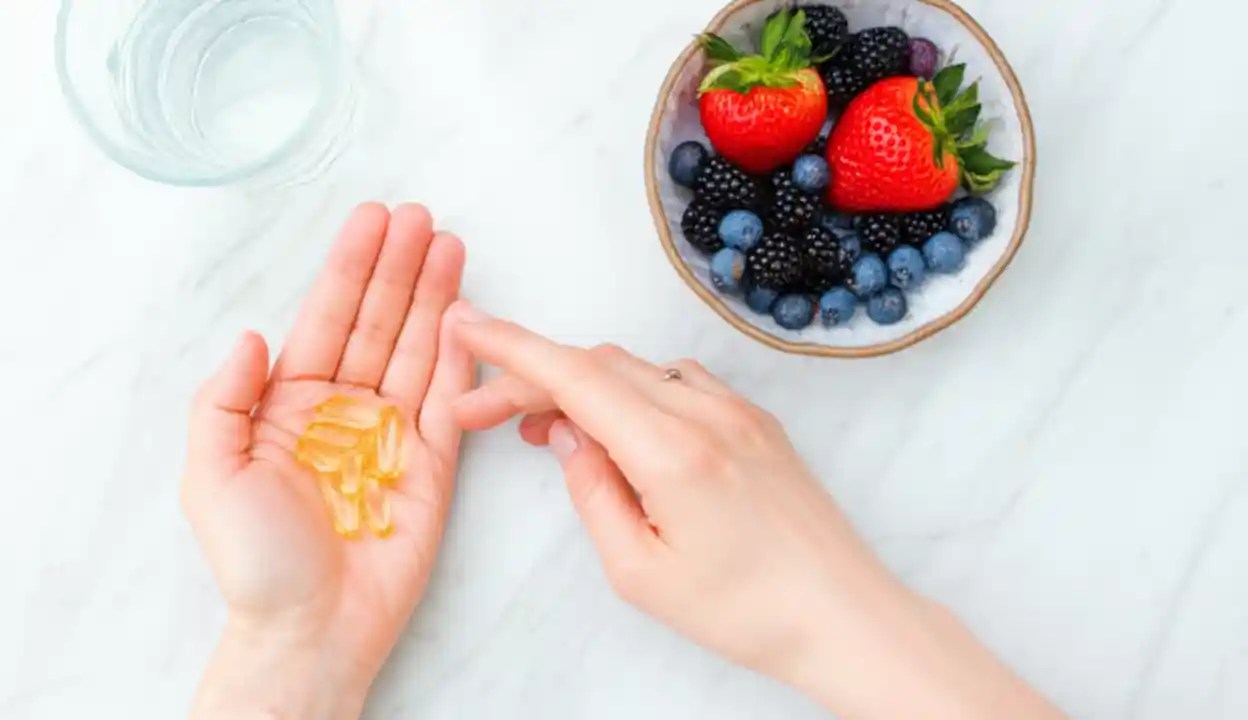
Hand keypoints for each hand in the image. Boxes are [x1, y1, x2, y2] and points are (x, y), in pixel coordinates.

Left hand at [183, 204, 471, 718]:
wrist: (311, 628)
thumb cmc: (256, 561)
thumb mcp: (211, 475)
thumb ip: (224, 400)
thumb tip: (252, 336)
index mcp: (291, 404)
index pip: (327, 319)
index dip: (350, 268)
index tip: (371, 221)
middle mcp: (345, 408)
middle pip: (378, 321)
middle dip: (399, 268)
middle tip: (420, 216)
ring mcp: (393, 432)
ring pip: (418, 348)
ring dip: (435, 297)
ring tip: (449, 244)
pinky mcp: (435, 464)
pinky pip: (450, 398)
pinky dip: (460, 355)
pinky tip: (466, 313)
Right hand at [450, 306, 1064, 719]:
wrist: (844, 615)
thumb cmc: (746, 610)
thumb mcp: (641, 572)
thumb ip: (592, 494)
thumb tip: (567, 438)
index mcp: (673, 451)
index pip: (574, 376)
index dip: (511, 348)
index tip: (464, 326)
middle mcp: (706, 413)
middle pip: (598, 366)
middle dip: (532, 380)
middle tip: (482, 415)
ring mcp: (737, 410)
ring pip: (637, 368)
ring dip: (583, 387)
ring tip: (546, 434)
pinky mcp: (755, 420)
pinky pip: (677, 382)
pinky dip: (632, 392)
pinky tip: (618, 432)